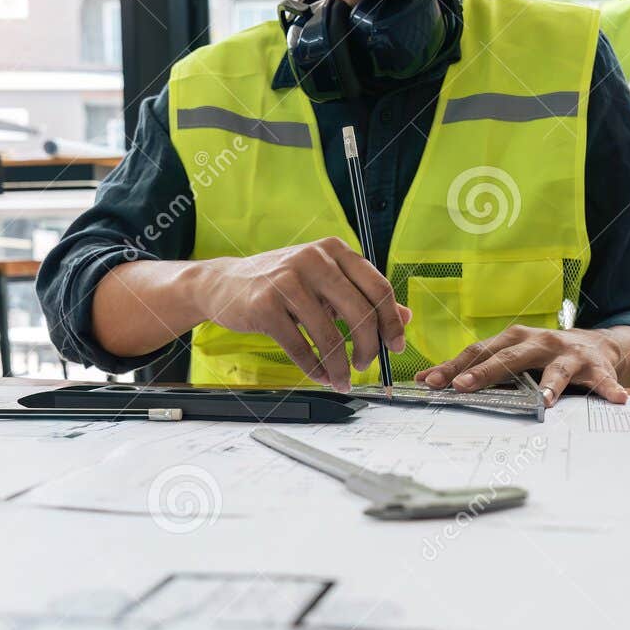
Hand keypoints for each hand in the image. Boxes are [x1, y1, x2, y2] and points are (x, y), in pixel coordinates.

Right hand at [197, 237, 408, 391]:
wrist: (223, 284)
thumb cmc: (281, 283)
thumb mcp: (325, 282)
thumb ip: (363, 296)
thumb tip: (406, 318)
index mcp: (334, 250)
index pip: (378, 288)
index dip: (392, 323)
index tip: (396, 348)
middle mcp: (314, 260)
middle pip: (360, 313)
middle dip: (369, 349)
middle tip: (365, 366)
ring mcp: (287, 281)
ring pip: (330, 335)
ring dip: (340, 366)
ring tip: (341, 379)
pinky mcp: (265, 305)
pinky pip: (300, 347)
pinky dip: (314, 368)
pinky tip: (320, 376)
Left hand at [415, 326, 629, 406]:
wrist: (594, 344)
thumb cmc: (542, 355)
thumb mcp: (511, 356)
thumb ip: (477, 369)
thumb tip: (429, 381)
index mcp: (513, 339)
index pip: (479, 352)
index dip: (454, 366)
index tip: (431, 382)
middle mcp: (538, 342)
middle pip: (509, 358)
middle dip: (485, 372)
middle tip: (463, 386)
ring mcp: (567, 353)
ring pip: (557, 370)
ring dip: (550, 384)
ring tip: (544, 401)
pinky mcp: (595, 365)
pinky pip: (602, 380)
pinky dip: (609, 388)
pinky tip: (616, 398)